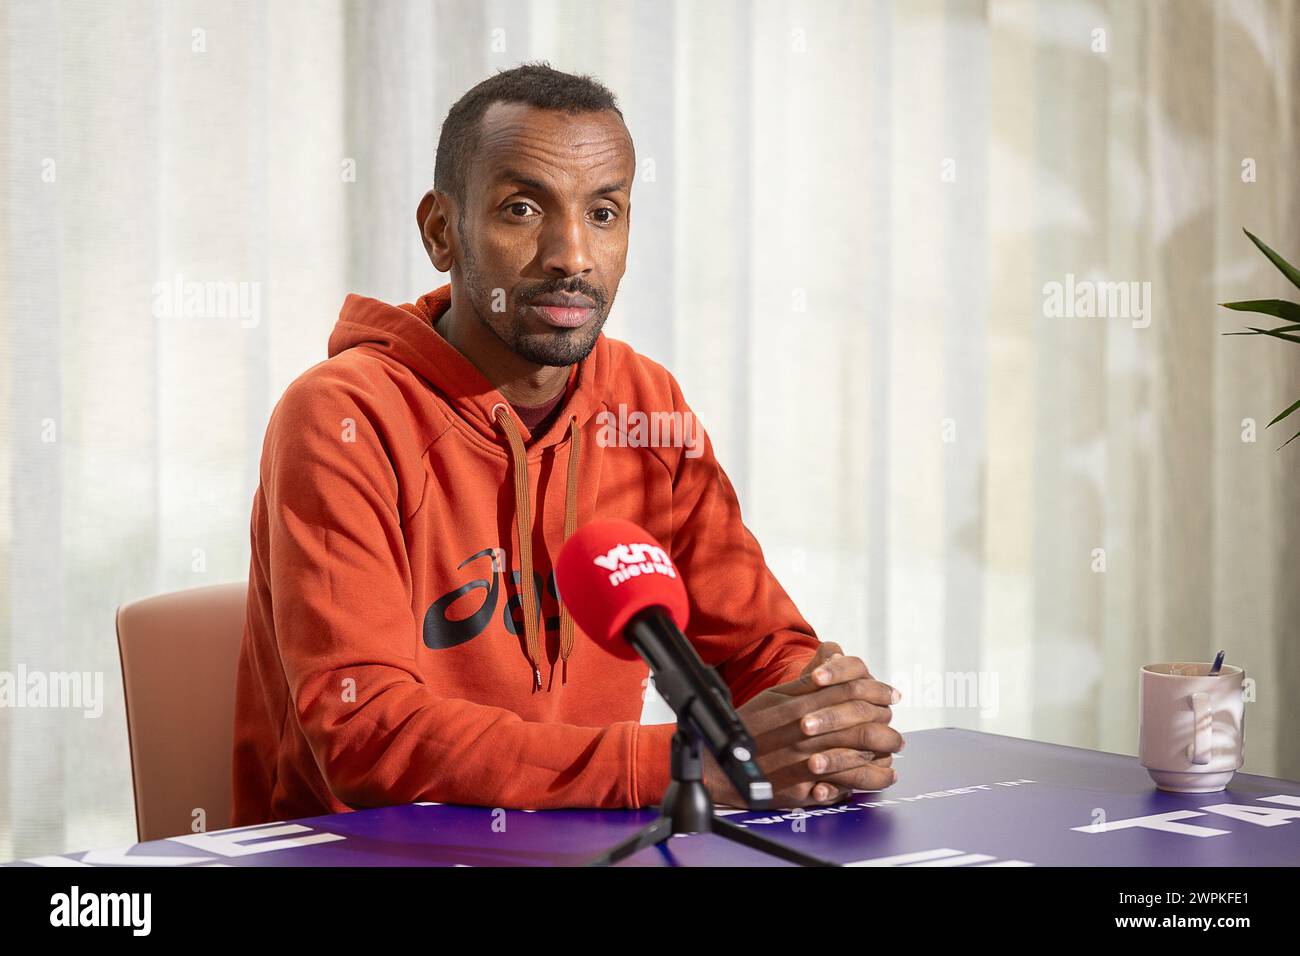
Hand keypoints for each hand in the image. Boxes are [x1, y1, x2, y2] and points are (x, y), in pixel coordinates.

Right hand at [703, 642, 903, 808]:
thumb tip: (833, 650)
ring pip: (858, 759)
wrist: (720, 765)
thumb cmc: (750, 727)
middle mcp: (804, 733)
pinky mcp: (802, 790)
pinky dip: (865, 782)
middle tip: (896, 732)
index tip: (891, 695)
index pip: (850, 692)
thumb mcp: (775, 695)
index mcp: (799, 705)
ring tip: (891, 755)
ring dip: (882, 757)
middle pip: (862, 726)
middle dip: (887, 728)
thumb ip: (807, 677)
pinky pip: (843, 786)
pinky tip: (876, 777)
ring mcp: (804, 763)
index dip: (877, 691)